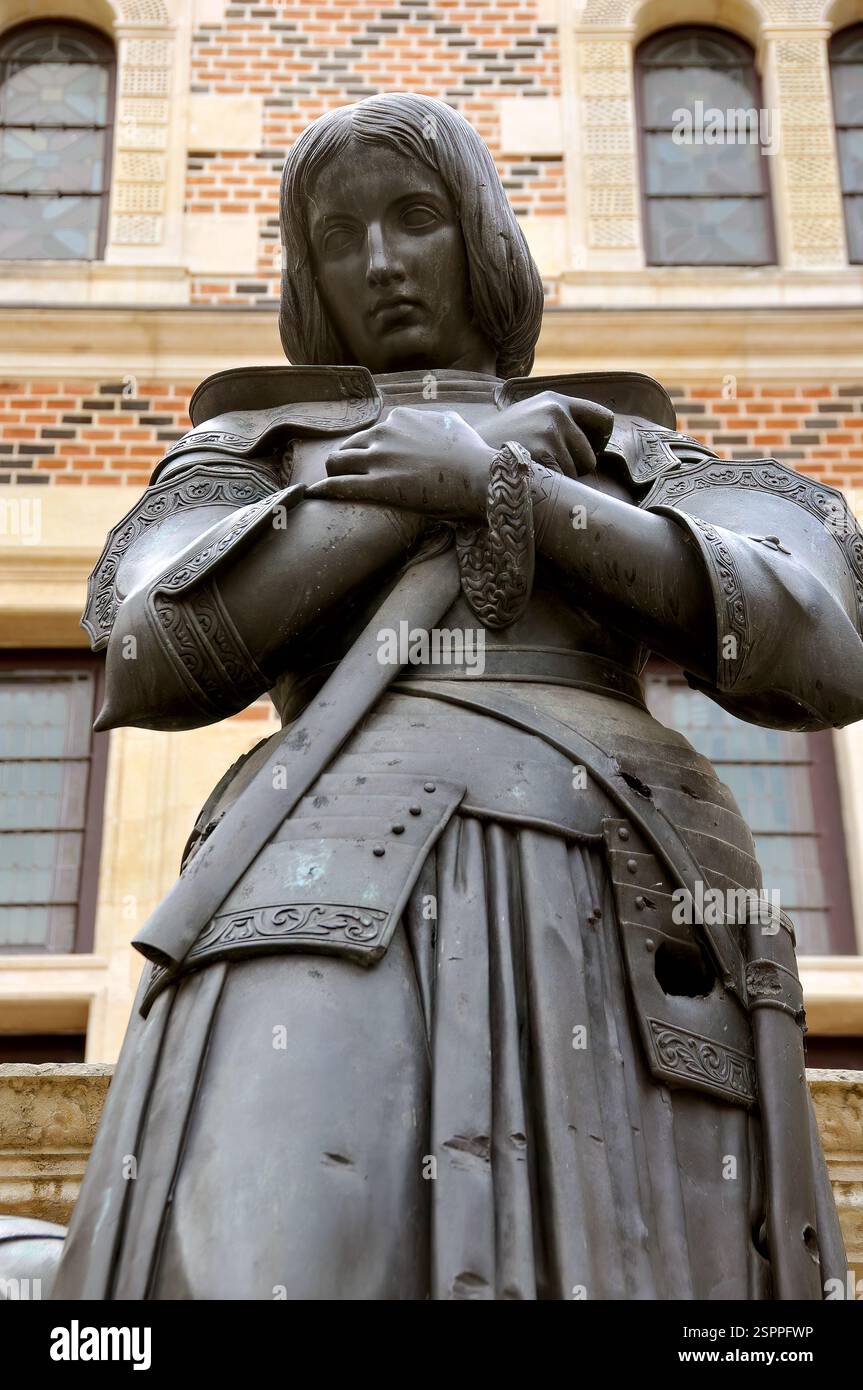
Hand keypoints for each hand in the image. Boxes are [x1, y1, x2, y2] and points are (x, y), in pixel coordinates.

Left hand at [306, 406, 494, 521]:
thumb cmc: (471, 453)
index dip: (368, 449)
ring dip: (332, 473)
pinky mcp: (379, 484)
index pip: (371, 432)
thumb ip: (434, 420)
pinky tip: (315, 494)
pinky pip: (340, 485)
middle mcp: (385, 433)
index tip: (366, 461)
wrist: (479, 476)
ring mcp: (380, 459)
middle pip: (348, 446)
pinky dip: (324, 489)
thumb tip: (436, 422)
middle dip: (344, 461)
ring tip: (329, 485)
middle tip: (342, 476)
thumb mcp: (452, 423)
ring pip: (337, 462)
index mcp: (399, 418)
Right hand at [476, 391, 612, 477]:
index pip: (603, 419)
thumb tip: (595, 444)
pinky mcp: (545, 455)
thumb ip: (559, 423)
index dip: (599, 441)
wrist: (465, 457)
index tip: (587, 451)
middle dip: (575, 468)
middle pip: (591, 456)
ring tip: (531, 470)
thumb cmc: (498, 444)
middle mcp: (556, 412)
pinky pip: (564, 483)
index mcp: (555, 401)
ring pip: (578, 473)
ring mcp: (550, 433)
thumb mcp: (528, 419)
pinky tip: (528, 478)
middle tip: (544, 467)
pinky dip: (549, 488)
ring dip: (559, 479)